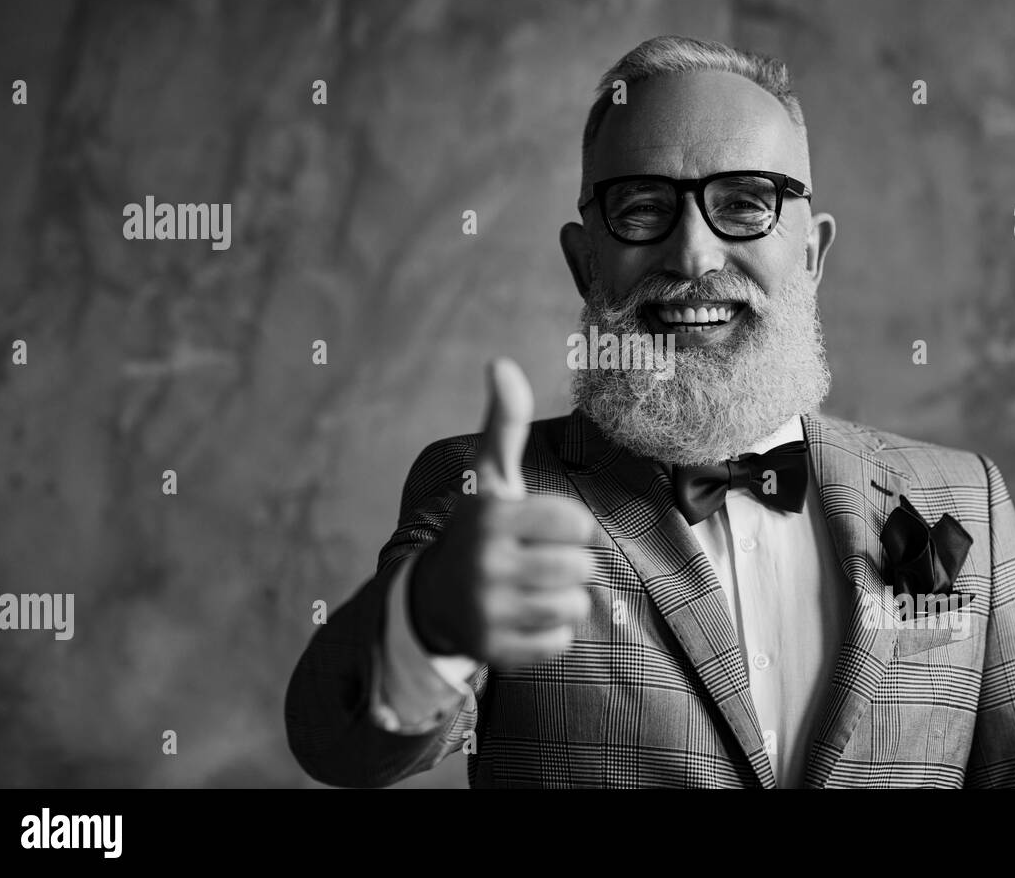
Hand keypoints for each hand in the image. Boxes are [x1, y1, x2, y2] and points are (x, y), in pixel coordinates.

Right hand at [409, 358, 595, 668]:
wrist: (432, 599)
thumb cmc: (479, 529)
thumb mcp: (489, 478)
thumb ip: (504, 423)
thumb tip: (501, 363)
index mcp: (489, 517)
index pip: (578, 524)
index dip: (570, 526)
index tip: (543, 527)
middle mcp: (484, 564)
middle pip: (582, 568)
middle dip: (569, 564)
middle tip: (536, 561)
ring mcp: (486, 610)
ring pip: (576, 606)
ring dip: (564, 598)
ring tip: (531, 588)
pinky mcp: (493, 651)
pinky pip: (560, 643)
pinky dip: (551, 633)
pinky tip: (523, 617)